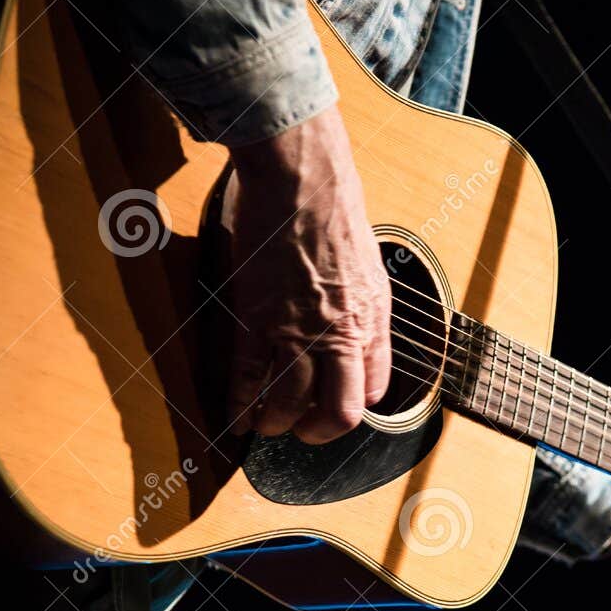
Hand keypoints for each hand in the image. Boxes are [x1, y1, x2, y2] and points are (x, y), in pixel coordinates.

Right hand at [222, 106, 391, 442]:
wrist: (301, 177)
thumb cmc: (334, 208)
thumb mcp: (370, 264)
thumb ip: (365, 304)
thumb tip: (358, 328)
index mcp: (373, 319)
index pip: (375, 388)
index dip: (356, 406)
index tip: (337, 408)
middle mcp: (340, 333)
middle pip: (339, 413)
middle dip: (319, 432)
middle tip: (304, 431)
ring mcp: (296, 331)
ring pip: (289, 405)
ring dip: (277, 424)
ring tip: (267, 425)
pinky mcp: (255, 320)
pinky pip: (246, 381)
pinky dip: (239, 408)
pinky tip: (235, 421)